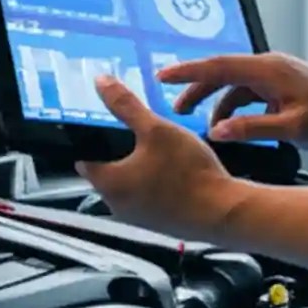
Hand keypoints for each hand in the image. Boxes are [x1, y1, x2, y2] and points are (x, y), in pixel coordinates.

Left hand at [76, 75, 248, 239]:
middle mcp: (115, 206)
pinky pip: (149, 200)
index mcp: (107, 183)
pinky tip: (176, 173)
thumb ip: (126, 105)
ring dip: (140, 170)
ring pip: (130, 186)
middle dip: (121, 154)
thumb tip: (99, 81)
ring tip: (161, 150)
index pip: (85, 158)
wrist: (223, 212)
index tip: (111, 126)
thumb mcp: (156, 129)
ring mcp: (137, 219)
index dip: (94, 141)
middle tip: (141, 134)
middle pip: (108, 173)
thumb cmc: (186, 169)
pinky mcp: (158, 226)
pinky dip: (156, 186)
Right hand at [156, 52, 307, 148]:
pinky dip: (234, 107)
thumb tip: (216, 130)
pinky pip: (248, 92)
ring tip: (201, 125)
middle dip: (195, 88)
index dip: (187, 71)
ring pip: (234, 85)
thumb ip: (252, 128)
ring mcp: (275, 74)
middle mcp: (268, 66)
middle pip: (221, 72)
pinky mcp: (281, 85)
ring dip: (216, 102)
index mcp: (268, 69)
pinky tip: (231, 126)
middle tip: (174, 108)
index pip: (218, 65)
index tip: (162, 76)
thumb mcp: (292, 128)